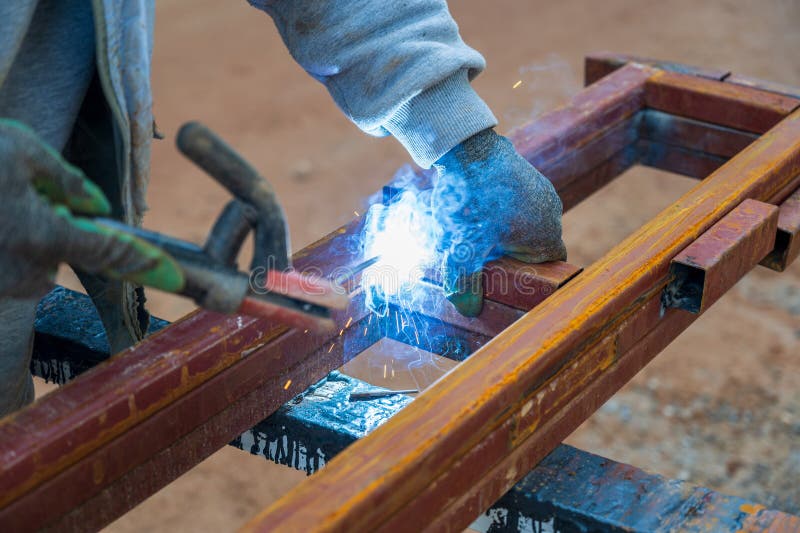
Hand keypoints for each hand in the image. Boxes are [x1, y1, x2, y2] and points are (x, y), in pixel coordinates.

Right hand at [0, 119, 183, 298]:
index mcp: (42, 234)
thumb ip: (67, 181)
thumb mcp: (21, 150)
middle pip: (64, 259)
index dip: (141, 261)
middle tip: (27, 200)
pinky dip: (5, 251)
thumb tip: (99, 205)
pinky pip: (8, 272)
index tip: (171, 272)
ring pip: (35, 268)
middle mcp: (23, 267)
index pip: (108, 253)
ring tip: (0, 207)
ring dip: (28, 244)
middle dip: (56, 234)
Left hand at [432, 128, 565, 315]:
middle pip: (533, 247)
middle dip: (509, 253)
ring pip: (524, 223)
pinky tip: (476, 206)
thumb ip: (464, 283)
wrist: (468, 149)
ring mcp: (542, 191)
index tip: (505, 277)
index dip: (527, 277)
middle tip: (480, 255)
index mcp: (547, 237)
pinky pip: (517, 202)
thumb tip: (469, 311)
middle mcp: (552, 214)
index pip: (547, 270)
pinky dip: (499, 208)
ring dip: (502, 230)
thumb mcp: (462, 250)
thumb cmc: (471, 203)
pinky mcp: (527, 174)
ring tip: (474, 228)